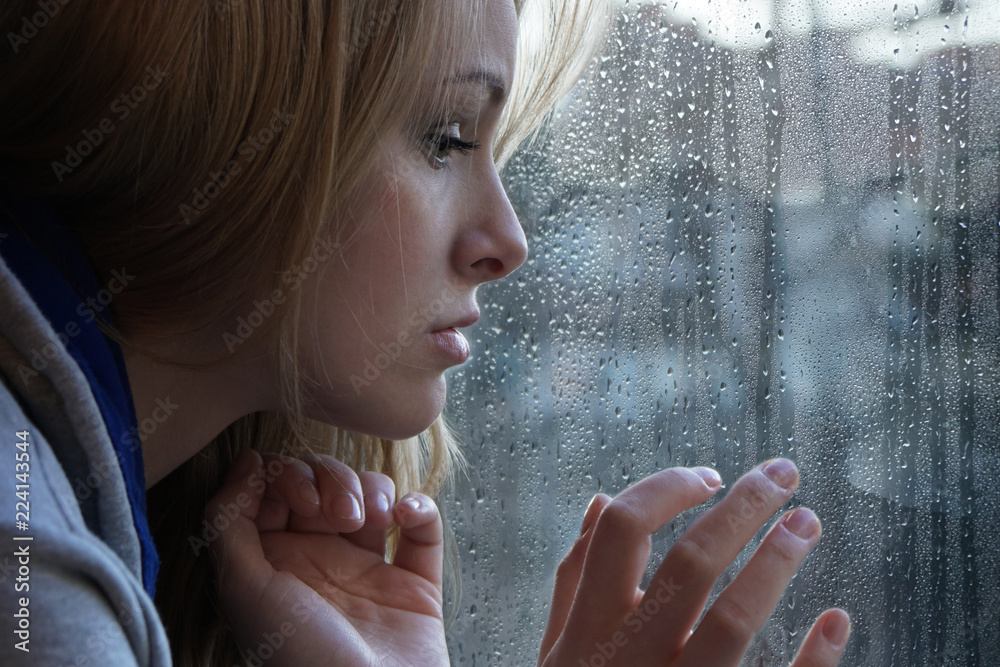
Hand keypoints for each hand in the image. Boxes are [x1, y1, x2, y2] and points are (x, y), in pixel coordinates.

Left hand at [205, 449, 448, 666]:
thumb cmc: (299, 658)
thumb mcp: (245, 590)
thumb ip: (229, 521)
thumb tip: (246, 460)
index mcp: (274, 563)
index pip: (276, 488)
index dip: (288, 476)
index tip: (300, 498)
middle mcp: (319, 560)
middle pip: (325, 481)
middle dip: (332, 480)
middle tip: (336, 514)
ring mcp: (369, 569)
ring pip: (372, 493)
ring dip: (372, 489)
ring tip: (371, 520)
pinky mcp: (415, 582)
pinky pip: (423, 525)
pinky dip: (419, 507)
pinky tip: (405, 516)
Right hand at [538, 460, 850, 665]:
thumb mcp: (556, 650)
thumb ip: (572, 580)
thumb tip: (595, 501)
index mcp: (586, 629)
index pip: (621, 529)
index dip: (668, 488)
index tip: (708, 475)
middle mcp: (628, 658)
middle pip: (690, 563)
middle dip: (741, 507)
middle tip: (783, 473)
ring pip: (733, 621)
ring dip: (777, 563)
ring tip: (808, 523)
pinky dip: (814, 662)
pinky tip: (837, 621)